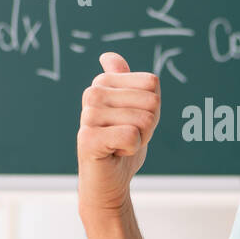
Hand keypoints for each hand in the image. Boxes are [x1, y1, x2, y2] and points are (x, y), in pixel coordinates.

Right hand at [76, 52, 160, 216]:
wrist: (108, 182)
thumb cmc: (121, 145)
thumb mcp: (133, 109)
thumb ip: (127, 81)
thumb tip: (108, 56)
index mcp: (103, 82)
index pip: (152, 83)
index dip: (152, 108)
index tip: (132, 122)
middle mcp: (92, 94)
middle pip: (151, 102)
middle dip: (148, 126)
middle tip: (126, 137)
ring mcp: (87, 116)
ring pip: (143, 120)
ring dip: (139, 139)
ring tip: (119, 145)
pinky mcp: (87, 139)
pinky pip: (131, 136)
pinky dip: (131, 149)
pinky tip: (114, 153)